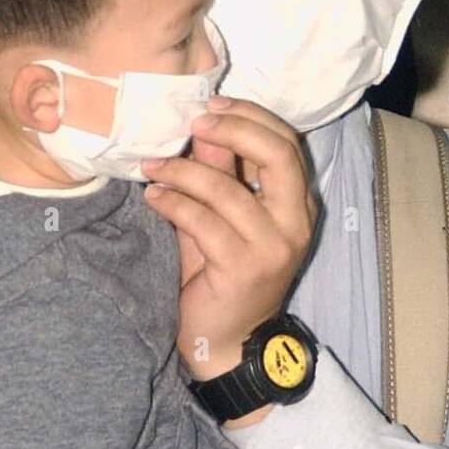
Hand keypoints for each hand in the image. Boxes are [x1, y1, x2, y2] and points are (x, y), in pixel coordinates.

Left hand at [142, 96, 317, 380]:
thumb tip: (207, 124)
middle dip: (233, 129)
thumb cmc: (221, 275)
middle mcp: (294, 222)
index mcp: (297, 204)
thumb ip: (223, 173)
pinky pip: (202, 221)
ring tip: (152, 167)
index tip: (211, 106)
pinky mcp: (243, 267)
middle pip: (277, 154)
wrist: (226, 342)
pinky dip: (172, 203)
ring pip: (226, 189)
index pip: (288, 142)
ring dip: (182, 170)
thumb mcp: (224, 216)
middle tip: (194, 123)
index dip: (251, 116)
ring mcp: (273, 246)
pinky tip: (153, 198)